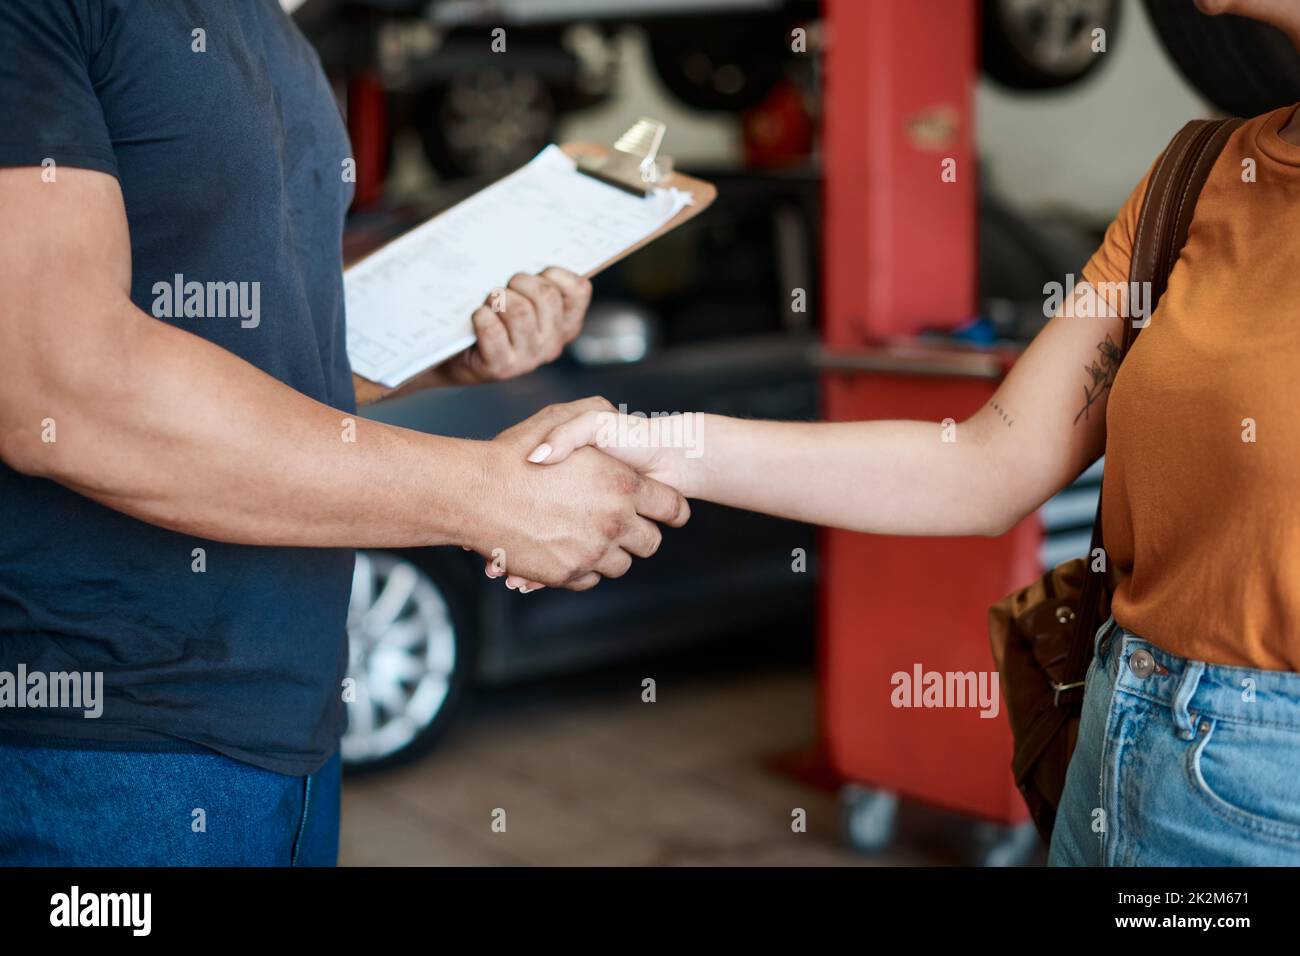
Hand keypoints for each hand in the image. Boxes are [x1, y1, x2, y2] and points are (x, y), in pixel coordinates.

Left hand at [441, 267, 591, 384]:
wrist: (458, 353)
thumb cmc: (494, 315)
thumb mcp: (523, 296)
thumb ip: (537, 278)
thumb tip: (532, 243)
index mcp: (567, 324)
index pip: (579, 289)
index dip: (554, 273)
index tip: (535, 273)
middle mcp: (553, 344)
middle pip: (546, 296)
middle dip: (520, 281)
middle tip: (503, 286)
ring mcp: (529, 359)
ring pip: (520, 311)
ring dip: (497, 298)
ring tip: (489, 301)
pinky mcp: (502, 368)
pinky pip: (493, 330)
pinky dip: (481, 316)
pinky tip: (478, 316)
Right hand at [469, 397, 689, 590]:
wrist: (475, 492)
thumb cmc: (515, 453)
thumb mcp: (563, 416)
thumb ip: (598, 415)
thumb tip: (619, 421)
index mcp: (622, 484)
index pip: (672, 507)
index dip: (671, 509)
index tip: (667, 510)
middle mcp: (614, 521)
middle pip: (650, 543)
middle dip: (640, 534)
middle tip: (623, 523)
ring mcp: (591, 551)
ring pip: (621, 565)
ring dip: (611, 552)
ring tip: (589, 534)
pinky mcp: (566, 574)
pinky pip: (590, 578)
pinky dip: (583, 567)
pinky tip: (567, 547)